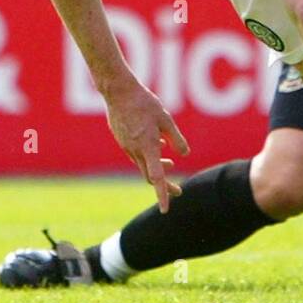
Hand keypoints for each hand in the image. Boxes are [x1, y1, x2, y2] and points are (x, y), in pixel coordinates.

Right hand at [103, 82, 189, 212]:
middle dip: (164, 186)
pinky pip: (137, 154)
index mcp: (147, 147)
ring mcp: (127, 146)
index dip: (162, 194)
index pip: (156, 178)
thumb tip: (184, 154)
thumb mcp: (165, 118)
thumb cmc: (144, 103)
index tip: (166, 210)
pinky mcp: (122, 140)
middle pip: (150, 176)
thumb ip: (176, 138)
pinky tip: (158, 145)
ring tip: (171, 164)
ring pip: (143, 165)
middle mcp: (135, 150)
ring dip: (158, 168)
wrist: (118, 92)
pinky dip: (149, 156)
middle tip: (179, 191)